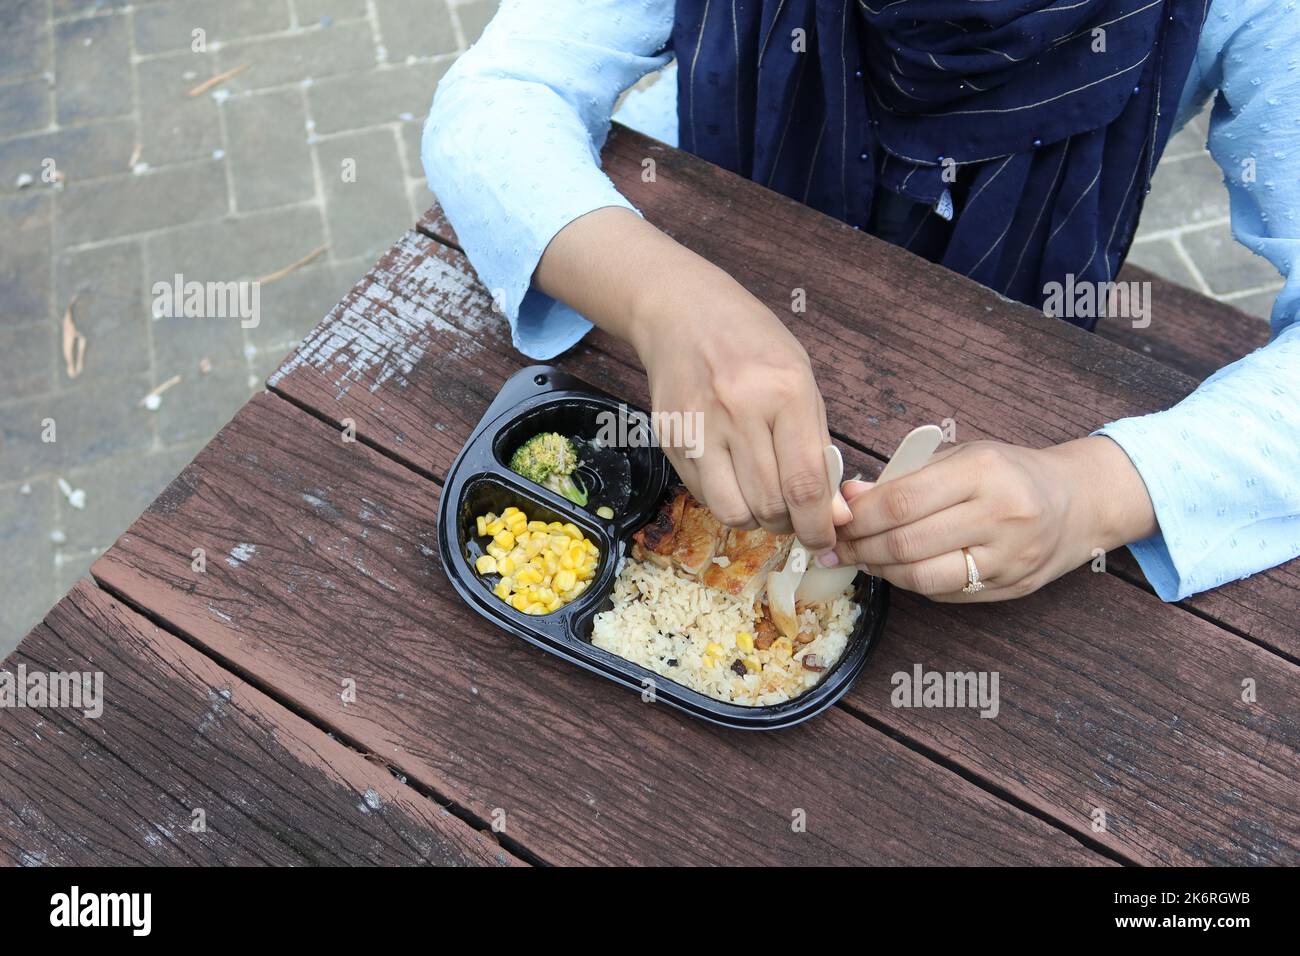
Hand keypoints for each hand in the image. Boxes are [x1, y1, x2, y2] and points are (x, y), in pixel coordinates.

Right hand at [535, 207, 848, 549]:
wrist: (682, 313)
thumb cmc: (752, 344)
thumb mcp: (800, 379)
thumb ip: (816, 445)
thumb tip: (831, 512)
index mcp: (785, 393)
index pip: (805, 484)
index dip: (819, 526)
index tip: (826, 540)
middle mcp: (740, 411)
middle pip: (770, 505)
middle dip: (789, 525)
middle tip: (796, 518)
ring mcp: (701, 428)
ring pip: (733, 511)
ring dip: (756, 521)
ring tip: (766, 505)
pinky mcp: (673, 441)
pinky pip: (704, 496)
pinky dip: (726, 502)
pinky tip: (735, 481)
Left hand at [829, 437, 1157, 600]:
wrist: (1078, 502)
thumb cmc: (1010, 472)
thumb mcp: (963, 457)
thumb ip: (907, 477)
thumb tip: (849, 498)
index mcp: (984, 472)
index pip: (903, 501)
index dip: (860, 515)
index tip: (836, 518)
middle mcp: (1000, 516)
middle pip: (907, 543)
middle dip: (861, 547)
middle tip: (836, 545)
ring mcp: (1008, 558)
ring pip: (921, 577)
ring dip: (880, 570)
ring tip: (862, 558)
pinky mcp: (1010, 588)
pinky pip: (943, 594)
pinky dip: (910, 583)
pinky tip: (896, 568)